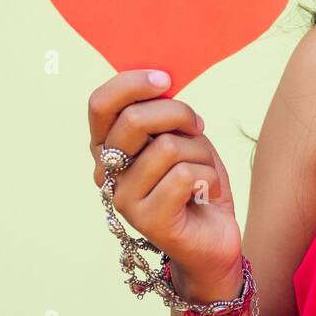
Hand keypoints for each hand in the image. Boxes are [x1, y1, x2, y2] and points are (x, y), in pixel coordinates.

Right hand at [87, 70, 243, 286]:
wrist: (214, 237)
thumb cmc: (197, 181)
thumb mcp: (181, 138)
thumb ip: (164, 116)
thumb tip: (161, 81)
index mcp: (109, 147)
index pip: (100, 104)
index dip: (132, 83)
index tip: (165, 79)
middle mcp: (108, 173)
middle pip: (133, 120)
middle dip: (178, 113)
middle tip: (198, 127)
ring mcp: (123, 199)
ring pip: (167, 147)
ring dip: (201, 153)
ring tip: (203, 172)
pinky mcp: (147, 220)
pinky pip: (184, 176)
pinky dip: (208, 178)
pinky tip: (206, 194)